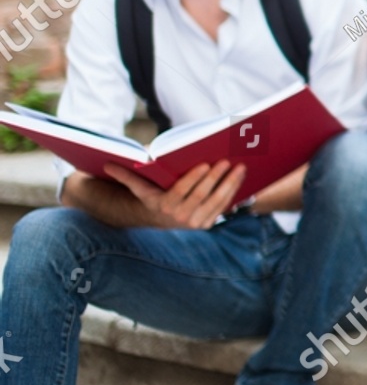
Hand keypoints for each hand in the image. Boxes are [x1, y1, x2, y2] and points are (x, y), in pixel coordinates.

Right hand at [104, 160, 246, 229]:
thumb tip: (108, 163)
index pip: (181, 191)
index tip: (205, 163)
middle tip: (227, 160)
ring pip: (216, 201)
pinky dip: (233, 191)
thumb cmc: (151, 194)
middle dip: (216, 177)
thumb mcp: (138, 186)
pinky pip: (223, 207)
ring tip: (240, 166)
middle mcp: (180, 217)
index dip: (194, 178)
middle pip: (202, 195)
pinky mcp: (207, 224)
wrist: (159, 218)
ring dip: (230, 183)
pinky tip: (240, 176)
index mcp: (163, 206)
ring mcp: (195, 223)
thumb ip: (126, 175)